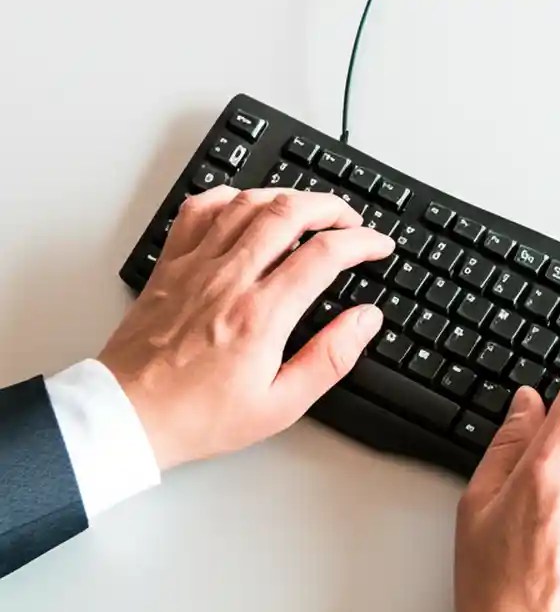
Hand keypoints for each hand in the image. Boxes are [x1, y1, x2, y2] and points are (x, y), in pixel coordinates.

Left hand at [99, 187, 394, 468]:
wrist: (129, 415)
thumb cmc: (200, 415)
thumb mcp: (282, 404)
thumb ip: (330, 357)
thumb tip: (365, 320)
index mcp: (262, 315)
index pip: (325, 254)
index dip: (363, 242)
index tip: (378, 246)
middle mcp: (229, 279)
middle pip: (289, 212)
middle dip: (332, 207)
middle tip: (351, 221)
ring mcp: (196, 266)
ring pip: (249, 202)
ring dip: (289, 196)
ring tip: (310, 209)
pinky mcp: (171, 264)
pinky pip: (201, 209)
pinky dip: (232, 197)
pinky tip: (249, 207)